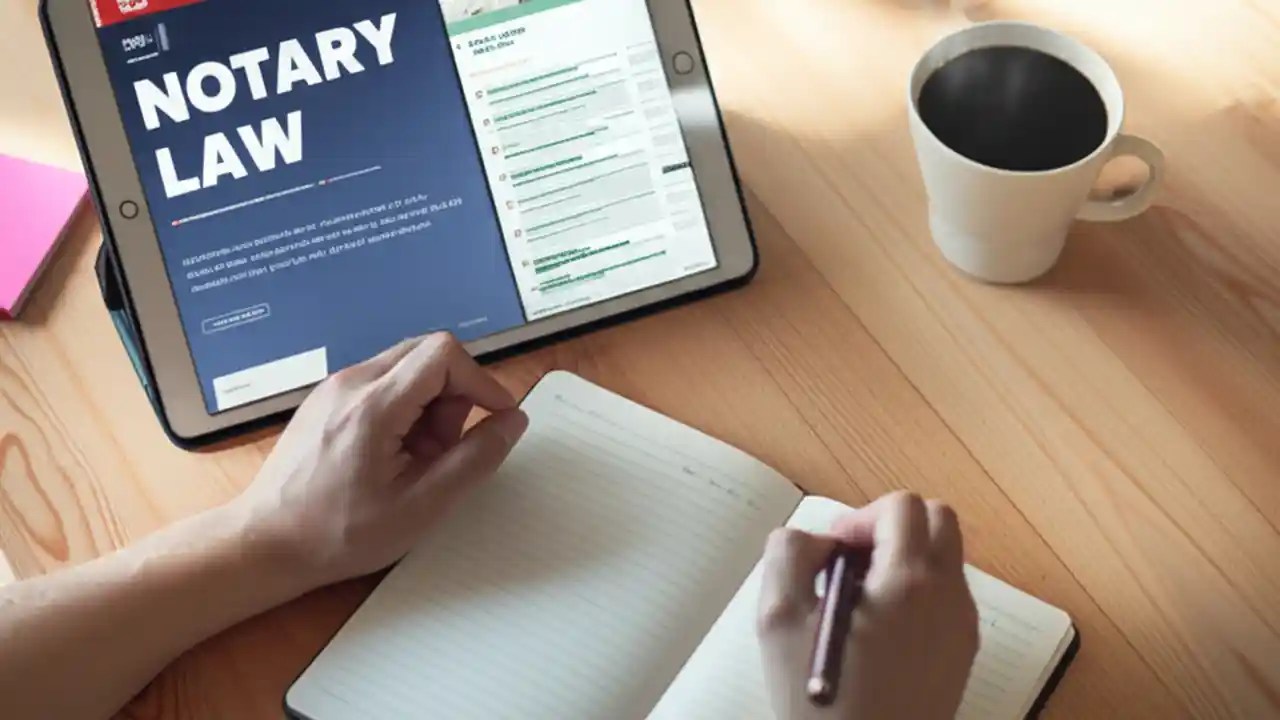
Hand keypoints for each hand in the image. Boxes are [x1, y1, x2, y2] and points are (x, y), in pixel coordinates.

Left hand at [231, 333, 528, 589]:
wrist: (265, 544)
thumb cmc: (340, 534)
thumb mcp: (421, 507)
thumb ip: (474, 459)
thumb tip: (513, 421)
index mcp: (374, 405)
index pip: (444, 353)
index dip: (482, 381)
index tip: (496, 421)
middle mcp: (351, 382)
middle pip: (427, 354)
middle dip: (455, 396)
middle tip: (445, 451)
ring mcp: (335, 388)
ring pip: (406, 369)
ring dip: (429, 406)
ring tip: (415, 461)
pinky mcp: (327, 400)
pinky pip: (382, 385)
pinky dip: (403, 412)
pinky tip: (390, 457)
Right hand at [757, 492, 979, 719]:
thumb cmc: (820, 701)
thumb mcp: (778, 619)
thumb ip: (789, 555)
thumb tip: (817, 539)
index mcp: (908, 580)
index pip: (901, 507)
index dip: (860, 516)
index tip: (832, 553)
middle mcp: (948, 596)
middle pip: (938, 520)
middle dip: (891, 526)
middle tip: (850, 561)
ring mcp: (962, 626)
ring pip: (946, 557)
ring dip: (906, 557)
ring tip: (862, 598)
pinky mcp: (963, 653)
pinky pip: (948, 596)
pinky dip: (919, 591)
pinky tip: (880, 629)